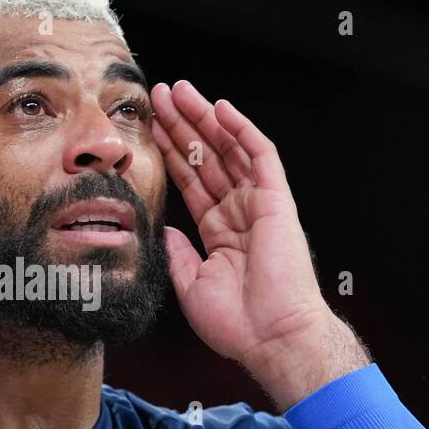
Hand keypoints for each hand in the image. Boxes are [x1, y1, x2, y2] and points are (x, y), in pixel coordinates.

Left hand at [152, 79, 366, 407]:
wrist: (272, 336)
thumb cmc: (239, 323)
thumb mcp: (191, 285)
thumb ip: (177, 253)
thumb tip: (162, 228)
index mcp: (221, 233)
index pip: (191, 182)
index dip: (170, 154)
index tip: (150, 130)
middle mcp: (240, 213)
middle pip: (207, 158)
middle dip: (182, 126)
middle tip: (158, 96)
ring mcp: (259, 204)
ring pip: (229, 149)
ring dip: (204, 118)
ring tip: (179, 92)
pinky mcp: (278, 200)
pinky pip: (260, 156)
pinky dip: (241, 129)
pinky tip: (220, 108)